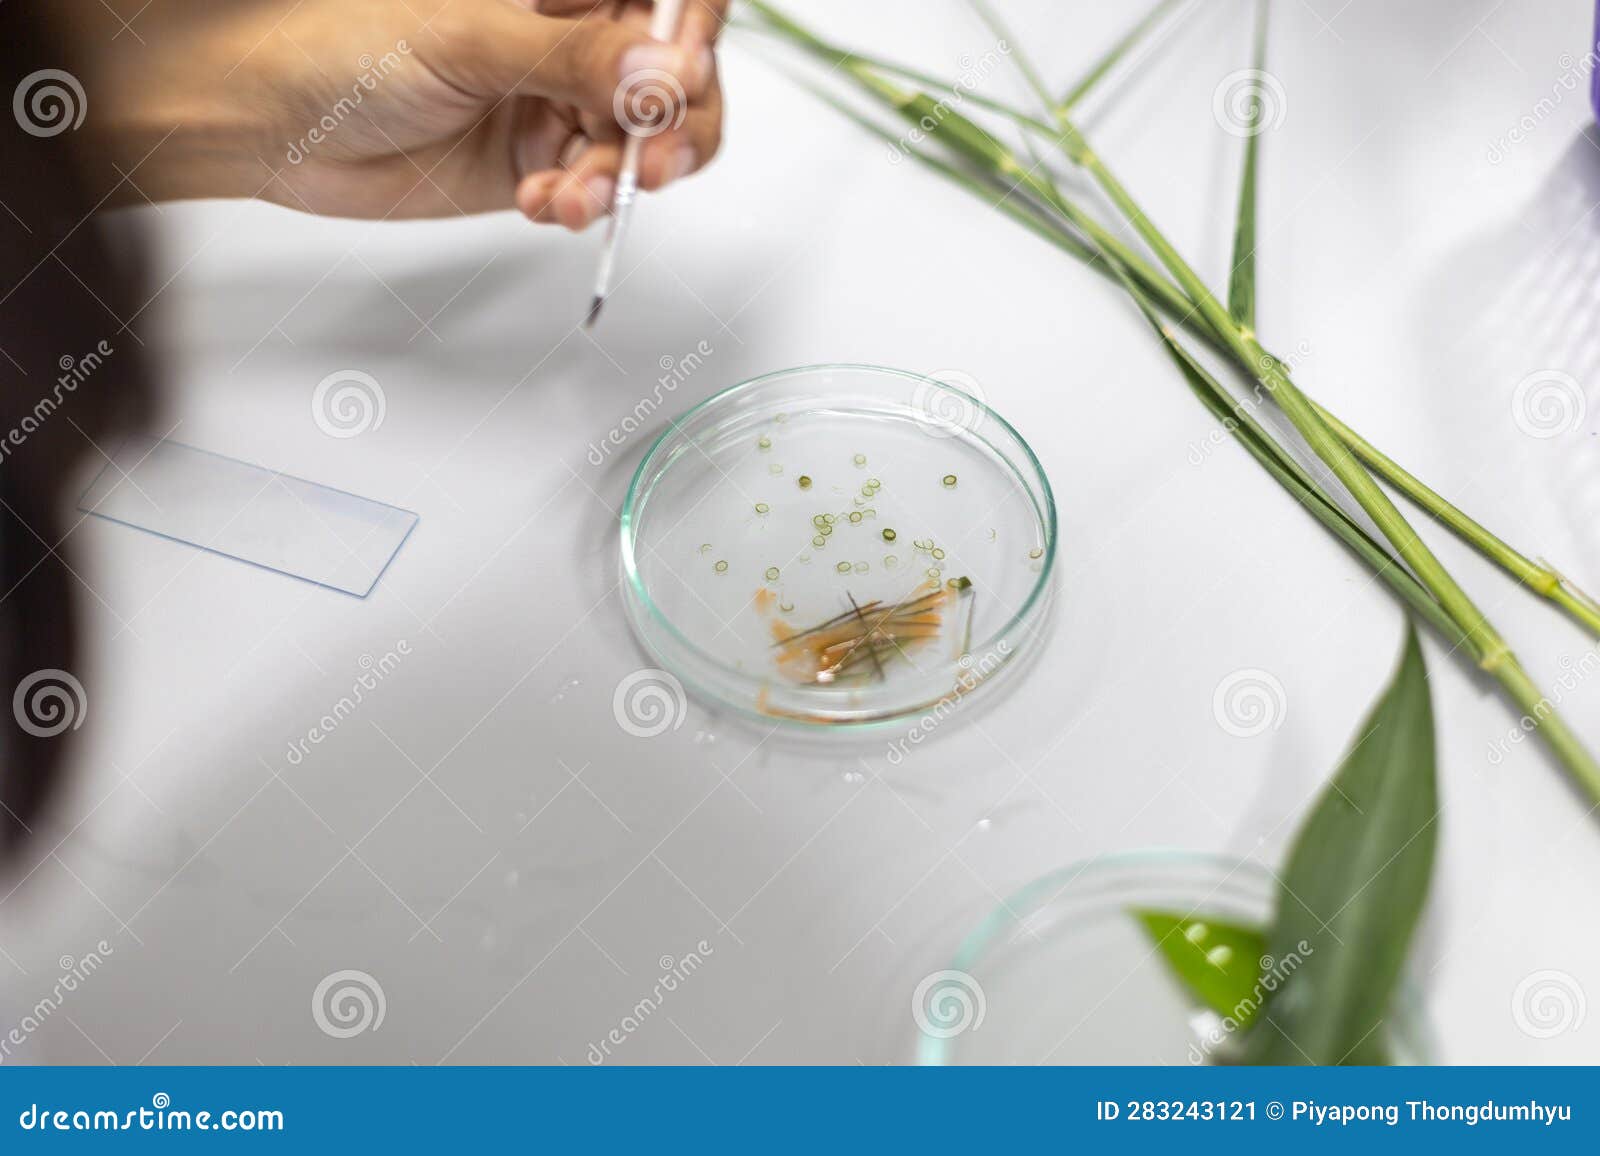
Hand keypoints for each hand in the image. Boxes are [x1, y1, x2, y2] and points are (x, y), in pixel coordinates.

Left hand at [80, 0, 726, 227]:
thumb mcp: (467, 42)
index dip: (690, 34)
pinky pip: (599, 187)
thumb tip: (662, 75)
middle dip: (671, 126)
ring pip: (643, 141)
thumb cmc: (344, 49)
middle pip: (675, 76)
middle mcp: (572, 35)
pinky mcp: (543, 160)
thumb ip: (572, 58)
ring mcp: (560, 99)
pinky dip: (583, 203)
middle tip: (646, 167)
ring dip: (619, 178)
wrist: (278, 128)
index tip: (681, 78)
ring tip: (572, 198)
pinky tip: (543, 205)